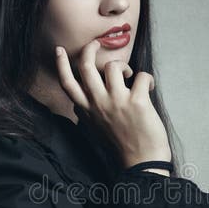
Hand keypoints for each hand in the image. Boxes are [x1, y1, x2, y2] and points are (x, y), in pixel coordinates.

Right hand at [54, 39, 171, 167]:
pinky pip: (141, 76)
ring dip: (123, 66)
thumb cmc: (121, 147)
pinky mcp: (137, 102)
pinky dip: (147, 79)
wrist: (141, 164)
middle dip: (90, 49)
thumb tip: (77, 107)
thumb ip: (86, 115)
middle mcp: (98, 104)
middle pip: (86, 67)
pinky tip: (148, 88)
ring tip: (130, 77)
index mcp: (87, 110)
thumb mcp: (95, 130)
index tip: (60, 50)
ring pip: (112, 66)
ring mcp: (117, 102)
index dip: (61, 64)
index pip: (67, 84)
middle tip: (97, 43)